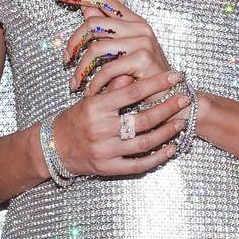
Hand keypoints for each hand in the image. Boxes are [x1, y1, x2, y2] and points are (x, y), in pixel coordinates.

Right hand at [52, 69, 190, 178]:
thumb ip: (112, 88)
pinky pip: (138, 165)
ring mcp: (105, 151)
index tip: (175, 76)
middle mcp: (101, 129)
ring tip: (181, 122)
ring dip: (166, 133)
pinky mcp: (108, 168)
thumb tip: (132, 71)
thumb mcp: (90, 100)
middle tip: (185, 98)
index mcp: (96, 107)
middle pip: (143, 119)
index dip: (156, 83)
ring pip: (144, 142)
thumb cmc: (75, 120)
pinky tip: (170, 148)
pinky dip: (157, 157)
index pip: (132, 92)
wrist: (53, 148)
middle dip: (168, 108)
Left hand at [54, 0, 170, 93]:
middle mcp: (139, 26)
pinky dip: (95, 83)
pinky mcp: (142, 59)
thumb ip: (107, 31)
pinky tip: (91, 92)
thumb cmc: (145, 76)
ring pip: (96, 48)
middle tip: (65, 60)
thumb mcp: (125, 51)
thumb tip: (86, 9)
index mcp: (134, 21)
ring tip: (76, 84)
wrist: (172, 97)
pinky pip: (107, 69)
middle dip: (73, 42)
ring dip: (81, 69)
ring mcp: (142, 41)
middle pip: (93, 23)